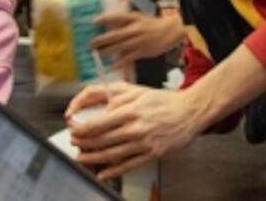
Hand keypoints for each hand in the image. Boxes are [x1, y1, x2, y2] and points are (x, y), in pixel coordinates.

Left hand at [65, 82, 204, 179]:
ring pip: (112, 154)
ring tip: (82, 158)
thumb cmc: (164, 101)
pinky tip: (103, 173)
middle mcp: (135, 128)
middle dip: (83, 143)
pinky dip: (114, 171)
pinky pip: (128, 165)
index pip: (98, 123)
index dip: (82, 129)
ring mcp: (144, 143)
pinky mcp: (152, 154)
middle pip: (101, 140)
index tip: (74, 130)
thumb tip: (99, 107)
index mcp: (130, 110)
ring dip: (93, 158)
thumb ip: (117, 97)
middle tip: (75, 143)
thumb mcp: (138, 91)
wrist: (190, 112)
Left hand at [91, 12, 182, 65]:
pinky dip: (121, 62)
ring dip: (107, 51)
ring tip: (98, 54)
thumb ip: (126, 21)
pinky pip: (129, 58)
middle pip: (115, 35)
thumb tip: (110, 27)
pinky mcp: (143, 51)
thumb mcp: (140, 17)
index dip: (106, 19)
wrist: (171, 31)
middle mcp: (135, 29)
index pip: (117, 17)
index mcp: (134, 18)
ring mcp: (138, 41)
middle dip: (102, 39)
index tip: (94, 21)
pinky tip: (113, 65)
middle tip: (92, 43)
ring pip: (120, 47)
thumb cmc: (153, 24)